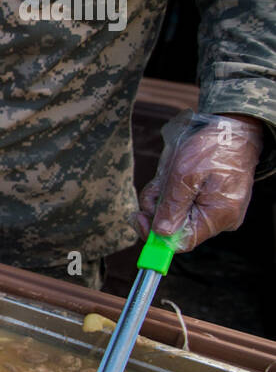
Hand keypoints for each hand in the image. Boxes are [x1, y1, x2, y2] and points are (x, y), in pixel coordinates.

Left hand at [135, 112, 262, 251]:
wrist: (232, 129)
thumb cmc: (211, 148)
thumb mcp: (184, 175)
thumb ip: (172, 206)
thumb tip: (161, 233)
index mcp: (218, 216)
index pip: (183, 242)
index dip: (156, 236)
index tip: (139, 218)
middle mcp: (219, 218)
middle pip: (176, 227)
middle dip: (158, 208)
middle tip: (155, 188)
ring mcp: (214, 209)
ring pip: (175, 214)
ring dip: (162, 197)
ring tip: (165, 178)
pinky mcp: (208, 200)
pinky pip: (181, 204)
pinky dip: (170, 192)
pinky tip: (171, 177)